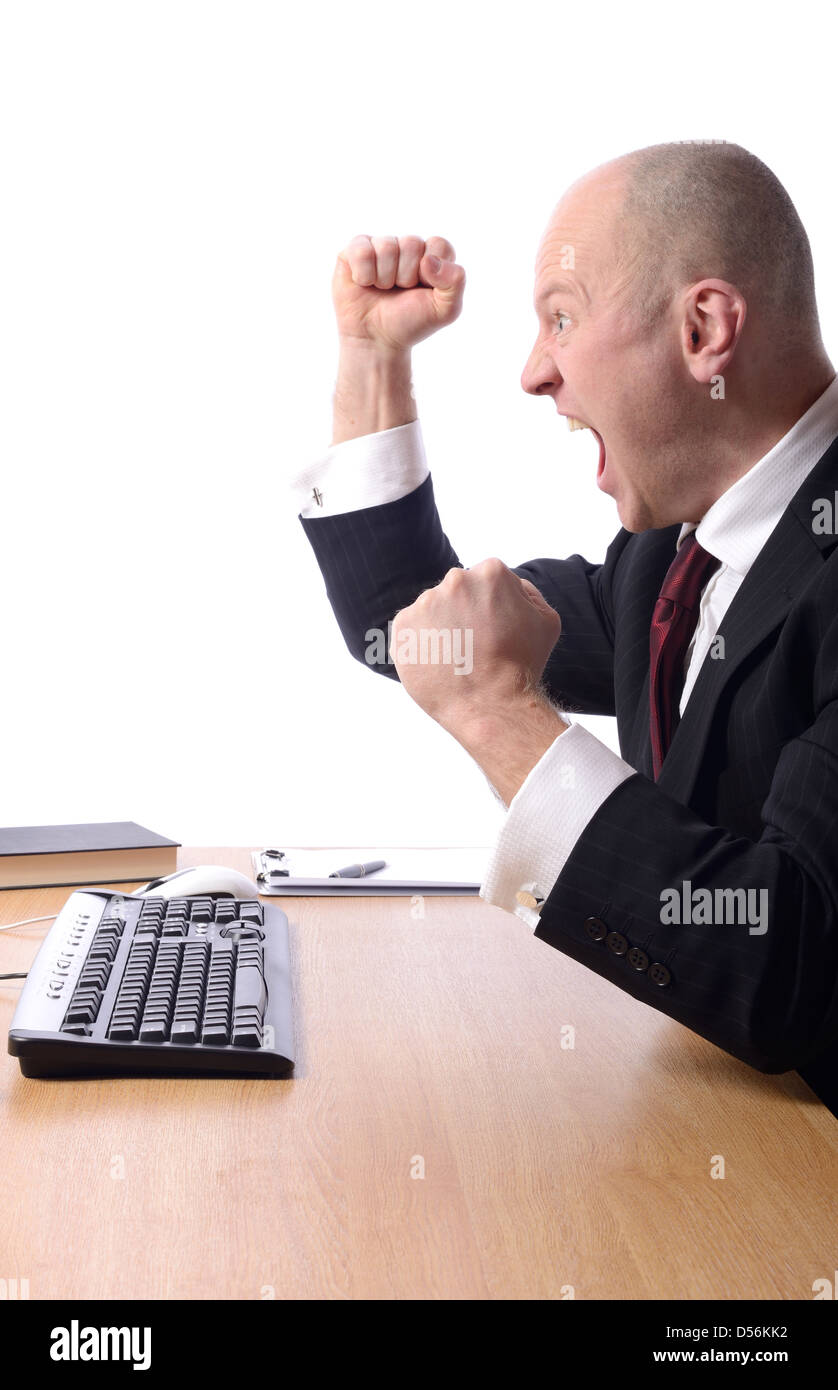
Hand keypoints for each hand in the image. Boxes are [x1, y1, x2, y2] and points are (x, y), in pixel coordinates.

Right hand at [332, 234, 465, 352]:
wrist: (376, 340)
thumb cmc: (411, 323)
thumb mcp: (445, 310)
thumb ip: (455, 282)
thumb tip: (428, 260)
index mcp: (432, 256)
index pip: (439, 245)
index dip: (432, 272)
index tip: (424, 289)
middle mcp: (406, 247)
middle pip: (411, 244)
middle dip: (406, 277)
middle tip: (400, 292)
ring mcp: (380, 246)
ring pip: (386, 247)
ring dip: (385, 278)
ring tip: (383, 290)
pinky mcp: (354, 251)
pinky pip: (362, 251)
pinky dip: (364, 275)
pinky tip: (364, 284)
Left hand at [391, 557, 561, 736]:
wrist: (490, 703)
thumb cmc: (522, 665)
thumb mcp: (546, 620)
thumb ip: (527, 592)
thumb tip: (509, 585)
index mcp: (491, 573)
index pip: (485, 581)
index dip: (490, 608)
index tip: (493, 631)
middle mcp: (456, 580)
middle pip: (457, 592)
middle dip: (463, 613)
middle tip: (475, 646)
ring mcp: (426, 602)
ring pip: (432, 609)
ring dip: (441, 627)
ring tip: (457, 658)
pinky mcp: (403, 625)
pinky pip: (411, 629)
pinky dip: (421, 643)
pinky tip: (439, 662)